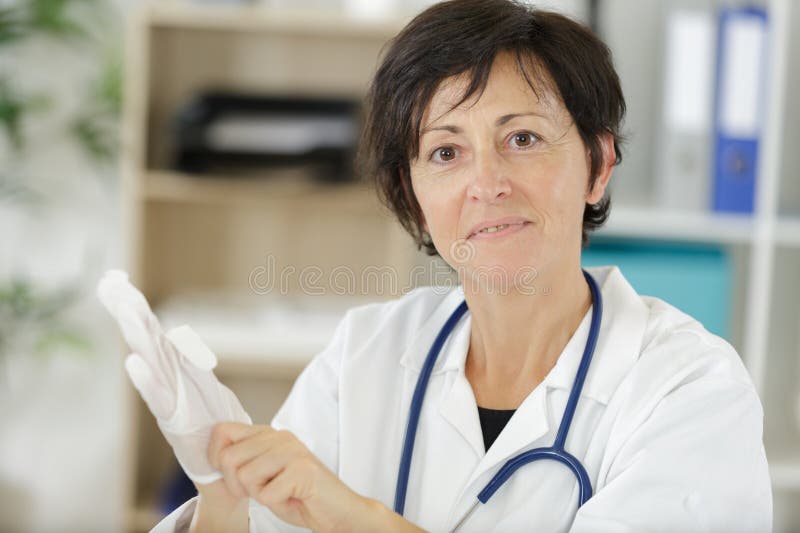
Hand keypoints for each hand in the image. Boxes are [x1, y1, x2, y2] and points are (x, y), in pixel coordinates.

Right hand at [96, 270, 251, 483]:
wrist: (221, 460)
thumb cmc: (210, 421)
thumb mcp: (202, 383)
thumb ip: (187, 359)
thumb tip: (176, 335)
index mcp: (173, 366)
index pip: (150, 327)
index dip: (132, 303)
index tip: (113, 278)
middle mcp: (166, 377)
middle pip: (145, 337)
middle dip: (127, 310)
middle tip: (109, 284)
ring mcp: (168, 396)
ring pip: (150, 359)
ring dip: (138, 334)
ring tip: (125, 310)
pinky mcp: (173, 418)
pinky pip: (158, 396)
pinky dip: (146, 380)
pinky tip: (132, 363)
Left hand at [208, 422, 380, 532]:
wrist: (338, 511)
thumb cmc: (300, 495)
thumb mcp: (265, 473)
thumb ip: (245, 460)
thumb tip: (214, 458)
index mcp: (269, 434)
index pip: (222, 431)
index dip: (216, 457)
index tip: (232, 476)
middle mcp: (280, 436)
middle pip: (229, 458)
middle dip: (238, 485)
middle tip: (262, 491)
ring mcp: (292, 451)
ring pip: (245, 477)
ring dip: (260, 494)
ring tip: (280, 492)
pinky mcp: (302, 470)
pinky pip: (267, 494)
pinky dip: (276, 503)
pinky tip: (292, 498)